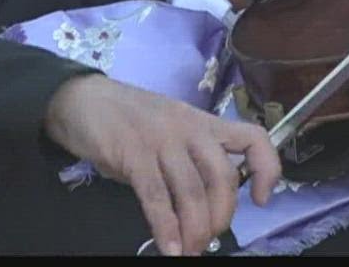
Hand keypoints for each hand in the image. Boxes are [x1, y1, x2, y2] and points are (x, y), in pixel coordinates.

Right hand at [44, 73, 280, 255]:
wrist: (81, 99)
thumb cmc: (128, 119)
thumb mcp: (170, 129)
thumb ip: (191, 157)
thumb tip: (207, 204)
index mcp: (203, 122)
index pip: (252, 136)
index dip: (267, 168)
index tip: (261, 198)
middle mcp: (188, 128)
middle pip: (222, 176)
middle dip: (221, 217)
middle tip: (209, 239)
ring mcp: (161, 139)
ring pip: (192, 191)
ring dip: (194, 230)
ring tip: (189, 250)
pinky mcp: (133, 153)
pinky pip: (156, 196)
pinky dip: (164, 227)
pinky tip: (167, 246)